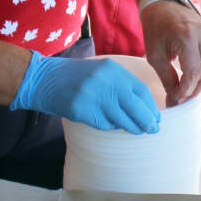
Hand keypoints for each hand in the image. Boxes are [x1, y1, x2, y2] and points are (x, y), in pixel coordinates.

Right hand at [10, 49, 159, 132]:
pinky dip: (109, 127)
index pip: (141, 91)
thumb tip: (145, 108)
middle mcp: (105, 82)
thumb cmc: (76, 77)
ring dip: (131, 128)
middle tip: (152, 130)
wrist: (43, 79)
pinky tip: (108, 123)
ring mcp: (93, 97)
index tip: (156, 117)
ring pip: (122, 120)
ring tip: (136, 131)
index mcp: (113, 70)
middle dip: (147, 122)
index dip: (151, 107)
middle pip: (136, 108)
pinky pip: (104, 125)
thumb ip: (121, 85)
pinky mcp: (82, 111)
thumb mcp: (102, 72)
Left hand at [141, 0, 200, 105]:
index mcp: (187, 36)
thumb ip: (168, 79)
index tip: (176, 99)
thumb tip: (176, 101)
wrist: (163, 4)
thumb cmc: (155, 29)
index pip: (193, 73)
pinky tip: (194, 73)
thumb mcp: (155, 56)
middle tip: (183, 97)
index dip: (185, 91)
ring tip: (188, 88)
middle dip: (196, 90)